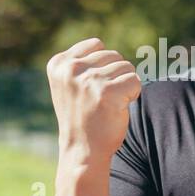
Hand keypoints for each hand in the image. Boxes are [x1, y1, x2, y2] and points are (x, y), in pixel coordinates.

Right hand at [45, 38, 141, 163]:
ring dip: (124, 86)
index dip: (103, 66)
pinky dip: (133, 94)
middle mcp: (71, 69)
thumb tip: (104, 47)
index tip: (92, 89)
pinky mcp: (108, 92)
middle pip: (114, 55)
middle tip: (102, 100)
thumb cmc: (81, 117)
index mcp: (58, 64)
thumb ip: (81, 63)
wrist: (82, 151)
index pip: (96, 44)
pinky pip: (136, 81)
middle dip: (115, 76)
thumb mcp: (70, 85)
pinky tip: (118, 109)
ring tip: (108, 105)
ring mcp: (89, 80)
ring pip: (127, 67)